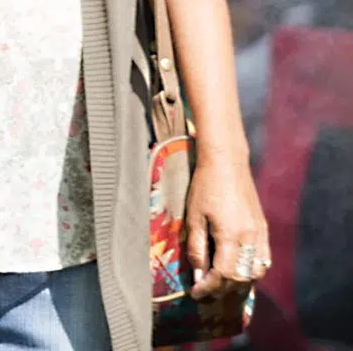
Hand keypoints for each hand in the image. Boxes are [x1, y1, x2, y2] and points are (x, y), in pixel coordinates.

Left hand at [185, 155, 269, 298]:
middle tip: (205, 290)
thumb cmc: (205, 187)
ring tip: (219, 282)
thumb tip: (198, 274)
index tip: (196, 293)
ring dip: (239, 282)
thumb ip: (196, 248)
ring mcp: (260, 235)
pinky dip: (252, 271)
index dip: (209, 287)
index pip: (223, 275)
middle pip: (241, 277)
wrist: (227, 164)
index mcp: (231, 236)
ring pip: (256, 272)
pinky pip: (264, 260)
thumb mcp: (194, 217)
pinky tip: (238, 270)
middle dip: (222, 288)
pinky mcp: (263, 230)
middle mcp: (250, 239)